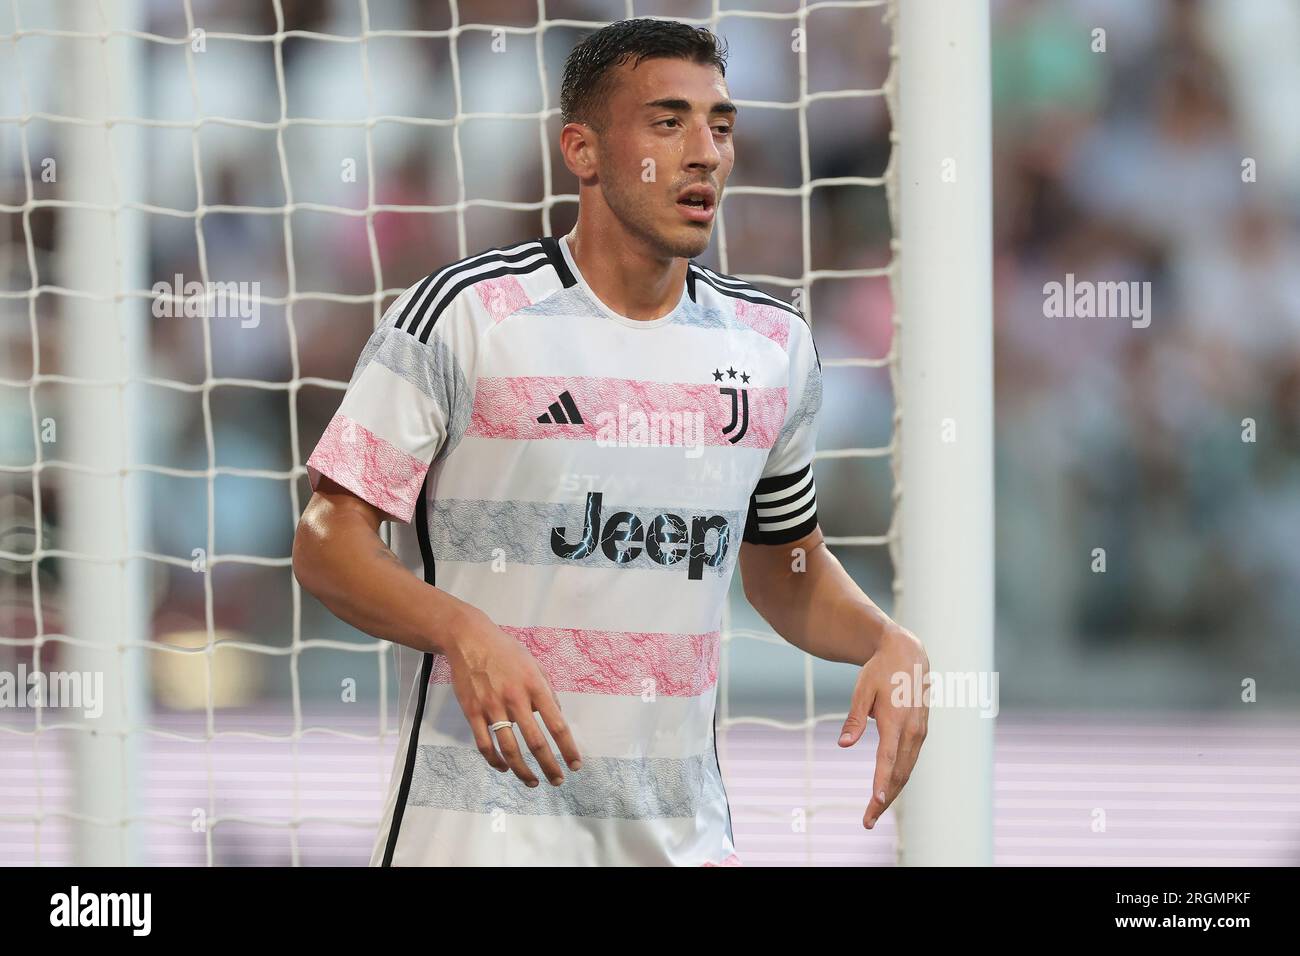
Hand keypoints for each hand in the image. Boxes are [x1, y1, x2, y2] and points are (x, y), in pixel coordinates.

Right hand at [442, 607, 581, 786]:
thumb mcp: (535, 664)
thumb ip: (547, 690)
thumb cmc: (506, 651)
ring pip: (509, 750)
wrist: (469, 640)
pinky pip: (484, 745)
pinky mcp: (473, 712)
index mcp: (535, 686)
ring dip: (523, 771)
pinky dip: (495, 761)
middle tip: (557, 781)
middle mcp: (515, 699)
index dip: (568, 748)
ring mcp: (492, 707)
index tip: (575, 765)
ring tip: (532, 782)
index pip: (557, 724)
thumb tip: (556, 714)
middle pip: (536, 742)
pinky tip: (504, 768)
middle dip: (549, 766)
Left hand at [838, 624, 928, 828]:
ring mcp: (919, 732)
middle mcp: (912, 730)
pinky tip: (887, 791)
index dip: (881, 782)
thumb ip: (854, 718)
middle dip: (883, 800)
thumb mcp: (862, 690)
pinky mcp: (920, 732)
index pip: (888, 759)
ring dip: (892, 793)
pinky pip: (910, 761)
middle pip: (899, 773)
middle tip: (866, 821)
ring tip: (874, 813)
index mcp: (895, 720)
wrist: (908, 655)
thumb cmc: (880, 671)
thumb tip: (843, 744)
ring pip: (907, 771)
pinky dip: (899, 779)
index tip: (876, 803)